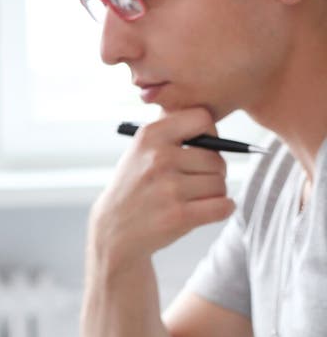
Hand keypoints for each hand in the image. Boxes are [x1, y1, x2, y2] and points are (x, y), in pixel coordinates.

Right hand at [91, 107, 234, 270]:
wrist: (113, 232)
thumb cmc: (134, 189)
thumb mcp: (140, 150)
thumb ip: (169, 127)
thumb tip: (206, 104)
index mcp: (150, 136)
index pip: (202, 119)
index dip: (211, 136)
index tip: (202, 150)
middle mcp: (159, 158)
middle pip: (216, 159)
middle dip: (213, 174)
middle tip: (196, 184)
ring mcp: (169, 188)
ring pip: (220, 184)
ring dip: (215, 194)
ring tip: (193, 200)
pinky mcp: (178, 216)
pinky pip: (223, 206)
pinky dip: (222, 209)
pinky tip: (208, 211)